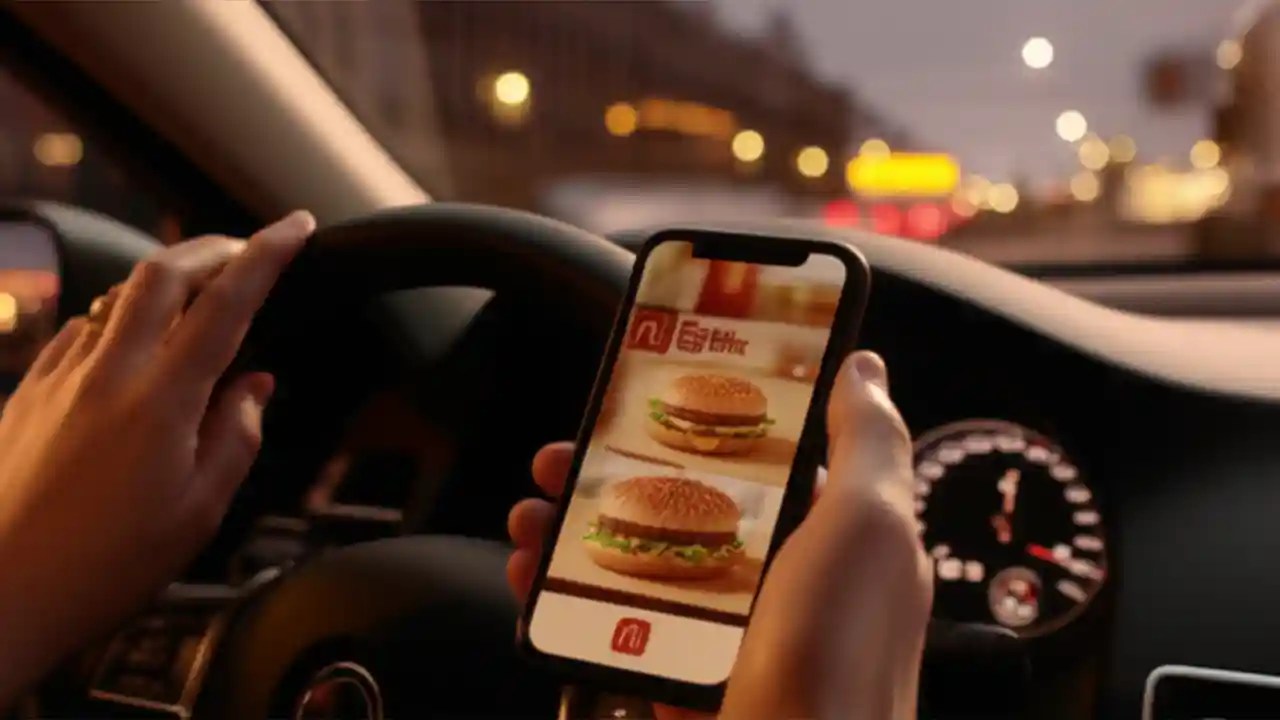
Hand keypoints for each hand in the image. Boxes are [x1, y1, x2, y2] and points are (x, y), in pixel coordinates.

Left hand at [0, 211, 313, 703]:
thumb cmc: (101, 566)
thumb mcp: (199, 511)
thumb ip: (236, 435)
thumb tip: (254, 386)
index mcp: (161, 399)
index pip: (227, 302)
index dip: (268, 255)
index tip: (296, 227)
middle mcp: (106, 372)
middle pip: (163, 271)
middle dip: (214, 246)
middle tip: (249, 249)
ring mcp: (59, 378)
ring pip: (117, 296)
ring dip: (165, 282)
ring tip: (197, 302)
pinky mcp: (27, 394)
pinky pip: (81, 332)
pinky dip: (119, 321)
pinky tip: (132, 350)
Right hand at [507, 351, 931, 718]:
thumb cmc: (836, 658)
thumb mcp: (869, 530)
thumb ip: (868, 443)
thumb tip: (864, 364)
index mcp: (834, 542)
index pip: (773, 460)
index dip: (716, 418)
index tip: (658, 383)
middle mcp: (781, 585)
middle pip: (688, 504)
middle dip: (620, 471)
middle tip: (566, 452)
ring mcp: (722, 637)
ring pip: (638, 562)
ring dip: (575, 529)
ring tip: (531, 512)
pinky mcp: (673, 679)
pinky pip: (609, 626)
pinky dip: (561, 596)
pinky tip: (527, 576)